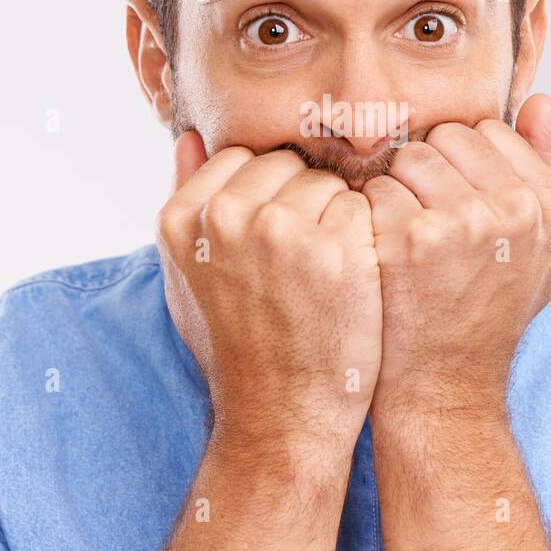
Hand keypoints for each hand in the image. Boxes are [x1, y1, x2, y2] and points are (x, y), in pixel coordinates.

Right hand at [156, 131, 381, 465]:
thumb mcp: (186, 276)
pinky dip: (367, 240)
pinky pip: (365, 209)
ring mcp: (283, 232)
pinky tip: (353, 283)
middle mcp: (227, 217)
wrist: (282, 417)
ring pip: (331, 184)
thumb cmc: (236, 346)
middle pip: (289, 166)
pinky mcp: (339, 252)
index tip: (273, 241)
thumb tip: (189, 134)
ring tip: (325, 275)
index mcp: (183, 217)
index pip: (244, 158)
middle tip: (303, 263)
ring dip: (338, 219)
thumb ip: (185, 199)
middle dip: (304, 202)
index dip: (268, 195)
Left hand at [363, 93, 550, 424]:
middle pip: (447, 136)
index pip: (490, 131)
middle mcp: (517, 209)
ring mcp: (465, 222)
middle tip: (428, 225)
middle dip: (429, 171)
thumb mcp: (539, 247)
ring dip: (397, 190)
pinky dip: (369, 217)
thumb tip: (542, 100)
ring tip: (405, 239)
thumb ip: (548, 169)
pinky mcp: (412, 239)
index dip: (463, 166)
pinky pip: (376, 189)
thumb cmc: (487, 312)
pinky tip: (382, 254)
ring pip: (408, 157)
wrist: (443, 384)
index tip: (459, 207)